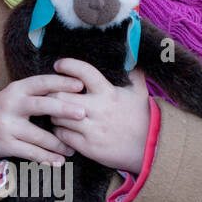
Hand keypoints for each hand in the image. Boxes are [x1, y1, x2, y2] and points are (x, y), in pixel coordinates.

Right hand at [0, 72, 85, 165]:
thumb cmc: (7, 109)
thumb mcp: (18, 95)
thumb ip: (40, 93)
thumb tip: (76, 89)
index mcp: (18, 89)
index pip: (42, 82)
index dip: (62, 82)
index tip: (81, 85)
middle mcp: (11, 104)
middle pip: (41, 105)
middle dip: (64, 109)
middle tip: (83, 114)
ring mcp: (7, 125)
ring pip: (39, 136)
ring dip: (59, 144)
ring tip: (73, 149)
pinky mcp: (6, 144)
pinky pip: (31, 152)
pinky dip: (47, 158)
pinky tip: (59, 161)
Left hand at [47, 59, 149, 174]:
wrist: (149, 147)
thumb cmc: (141, 118)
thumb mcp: (140, 93)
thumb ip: (133, 73)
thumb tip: (131, 54)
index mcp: (108, 93)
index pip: (83, 72)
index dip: (68, 65)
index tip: (58, 65)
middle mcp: (99, 109)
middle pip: (61, 96)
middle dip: (53, 94)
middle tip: (52, 94)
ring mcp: (92, 129)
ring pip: (58, 117)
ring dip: (54, 114)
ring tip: (57, 112)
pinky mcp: (88, 146)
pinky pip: (63, 135)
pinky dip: (59, 131)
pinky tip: (63, 128)